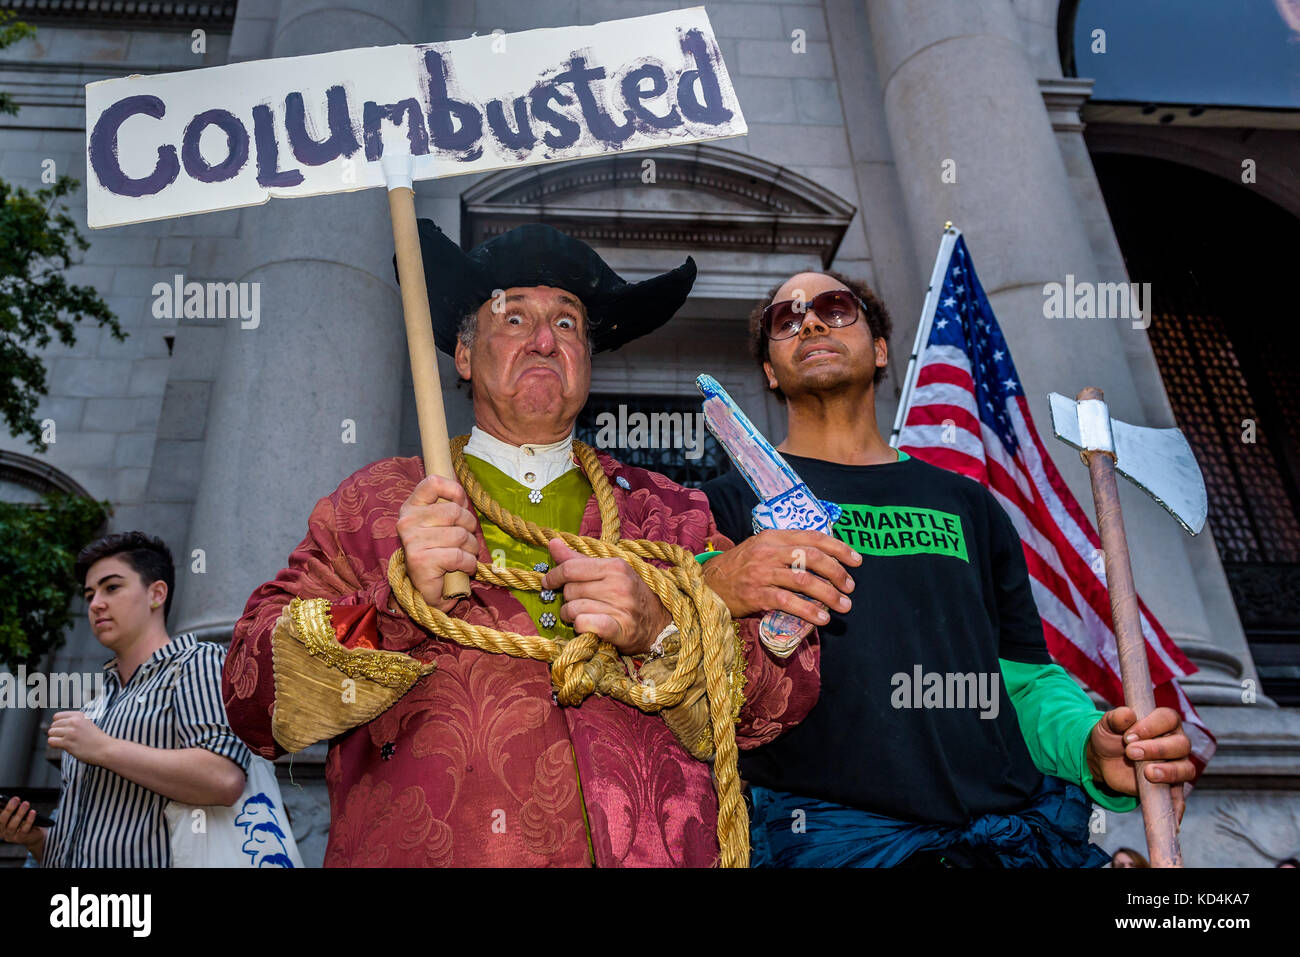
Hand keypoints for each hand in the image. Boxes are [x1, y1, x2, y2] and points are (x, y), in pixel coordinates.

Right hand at [0, 796, 43, 850]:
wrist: (34, 834)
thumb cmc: (22, 821)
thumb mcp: (14, 814)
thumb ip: (9, 809)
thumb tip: (11, 799)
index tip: (0, 801)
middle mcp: (2, 832)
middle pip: (2, 821)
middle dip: (9, 809)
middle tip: (16, 799)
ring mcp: (10, 836)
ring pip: (12, 825)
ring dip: (20, 813)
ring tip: (26, 803)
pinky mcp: (21, 838)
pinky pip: (24, 829)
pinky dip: (29, 820)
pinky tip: (32, 812)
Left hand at [48, 711, 112, 765]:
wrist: (106, 749)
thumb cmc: (97, 739)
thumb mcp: (87, 724)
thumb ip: (74, 721)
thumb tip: (56, 725)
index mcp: (79, 715)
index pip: (57, 716)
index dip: (58, 724)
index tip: (62, 730)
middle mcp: (74, 722)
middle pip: (53, 725)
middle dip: (57, 732)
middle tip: (65, 738)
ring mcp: (71, 732)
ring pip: (51, 732)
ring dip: (55, 738)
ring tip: (64, 742)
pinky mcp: (68, 742)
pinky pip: (51, 741)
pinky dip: (54, 745)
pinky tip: (62, 746)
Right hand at [396, 473, 479, 612]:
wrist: (427, 592)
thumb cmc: (438, 554)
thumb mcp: (441, 525)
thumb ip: (449, 506)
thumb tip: (463, 492)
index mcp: (411, 507)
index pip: (433, 482)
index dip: (455, 491)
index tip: (461, 506)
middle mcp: (407, 522)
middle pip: (454, 511)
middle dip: (470, 528)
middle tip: (466, 541)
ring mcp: (412, 541)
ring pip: (460, 535)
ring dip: (471, 549)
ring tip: (465, 556)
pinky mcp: (421, 561)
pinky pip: (458, 555)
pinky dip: (468, 564)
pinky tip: (463, 568)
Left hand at [542, 539, 669, 654]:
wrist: (657, 623)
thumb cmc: (629, 594)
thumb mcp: (608, 571)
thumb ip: (578, 559)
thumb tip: (553, 543)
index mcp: (615, 566)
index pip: (571, 568)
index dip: (554, 575)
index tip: (548, 582)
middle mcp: (619, 585)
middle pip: (570, 590)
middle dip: (566, 598)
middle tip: (574, 602)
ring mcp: (622, 608)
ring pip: (573, 609)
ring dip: (570, 615)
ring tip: (579, 615)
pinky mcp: (620, 630)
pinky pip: (585, 624)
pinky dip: (580, 626)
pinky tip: (585, 626)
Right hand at [702, 529, 860, 622]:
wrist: (707, 584)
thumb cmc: (740, 568)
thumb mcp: (761, 548)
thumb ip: (787, 549)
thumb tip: (824, 558)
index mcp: (773, 536)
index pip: (813, 537)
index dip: (839, 548)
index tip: (857, 561)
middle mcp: (768, 551)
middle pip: (812, 557)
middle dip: (837, 573)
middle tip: (850, 587)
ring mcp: (761, 572)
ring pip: (803, 580)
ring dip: (829, 594)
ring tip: (843, 606)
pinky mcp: (755, 594)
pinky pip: (787, 602)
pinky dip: (808, 610)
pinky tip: (822, 618)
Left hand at [1086, 706, 1194, 823]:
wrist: (1102, 759)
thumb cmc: (1110, 737)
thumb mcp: (1107, 725)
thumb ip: (1116, 718)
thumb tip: (1127, 714)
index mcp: (1163, 722)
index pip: (1169, 719)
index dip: (1151, 726)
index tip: (1128, 735)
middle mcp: (1175, 743)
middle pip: (1180, 744)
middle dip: (1157, 749)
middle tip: (1131, 753)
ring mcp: (1176, 766)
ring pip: (1186, 769)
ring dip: (1169, 772)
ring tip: (1147, 773)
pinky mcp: (1171, 787)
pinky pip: (1179, 799)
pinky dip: (1177, 807)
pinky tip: (1171, 816)